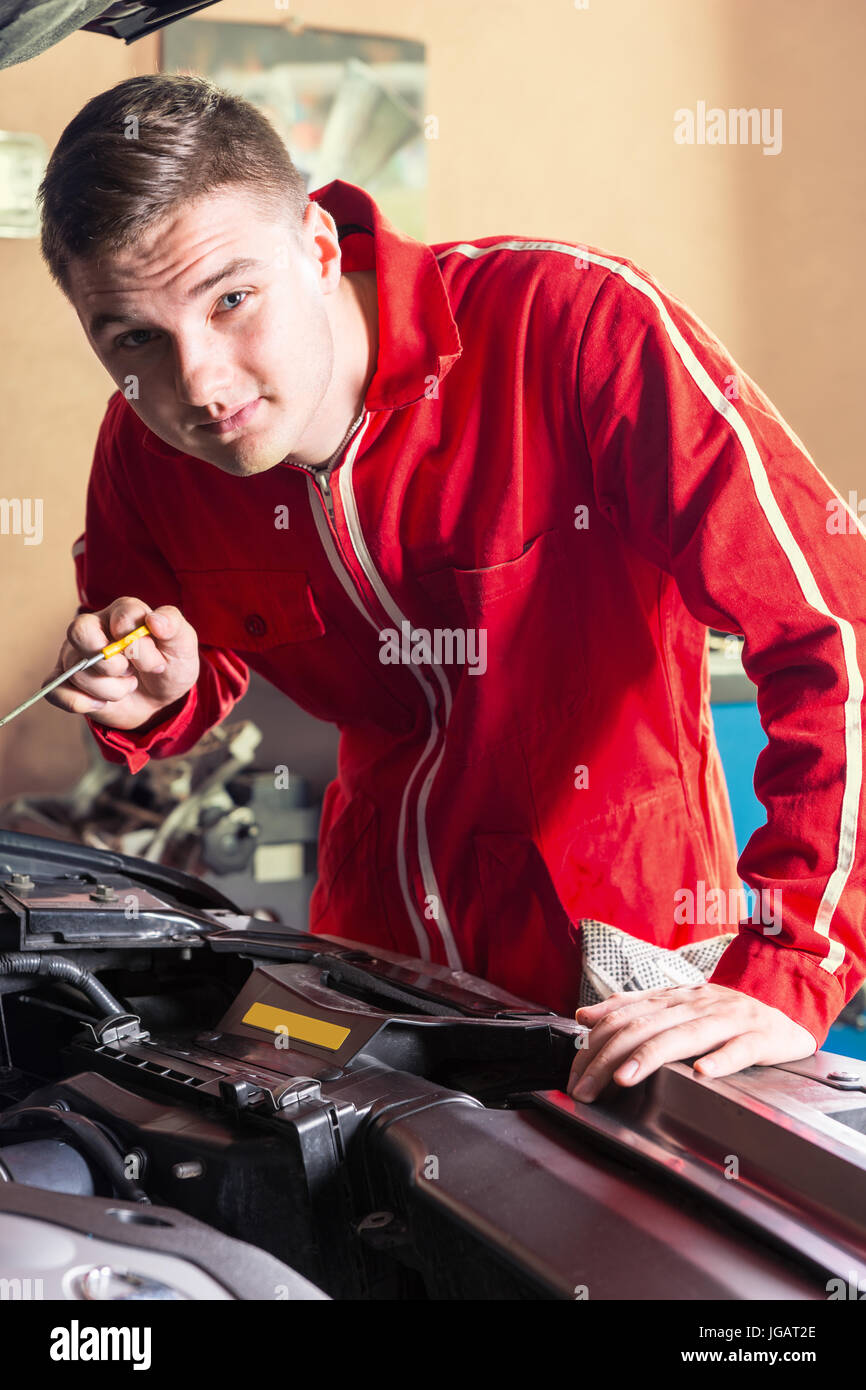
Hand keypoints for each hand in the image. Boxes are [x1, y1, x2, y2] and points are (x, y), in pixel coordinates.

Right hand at [45, 597, 198, 732]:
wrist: (159, 699)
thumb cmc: (169, 666)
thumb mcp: (182, 647)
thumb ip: (174, 627)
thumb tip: (154, 620)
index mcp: (123, 612)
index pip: (121, 619)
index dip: (138, 646)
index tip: (156, 663)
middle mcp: (94, 627)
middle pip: (80, 632)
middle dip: (110, 663)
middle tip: (130, 674)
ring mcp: (75, 653)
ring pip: (75, 669)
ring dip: (109, 690)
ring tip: (127, 687)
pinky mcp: (65, 680)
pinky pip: (55, 690)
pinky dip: (81, 703)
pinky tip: (103, 704)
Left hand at [567, 982, 816, 1102]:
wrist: (783, 1015)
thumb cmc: (723, 1017)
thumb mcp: (675, 1008)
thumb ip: (631, 1010)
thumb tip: (584, 1016)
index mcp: (673, 999)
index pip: (624, 1016)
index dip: (595, 1043)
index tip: (574, 1073)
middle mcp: (696, 1004)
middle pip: (645, 1027)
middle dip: (609, 1058)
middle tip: (586, 1088)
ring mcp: (729, 1019)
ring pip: (684, 1035)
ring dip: (651, 1056)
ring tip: (624, 1078)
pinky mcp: (761, 1038)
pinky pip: (739, 1049)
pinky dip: (720, 1060)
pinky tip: (702, 1073)